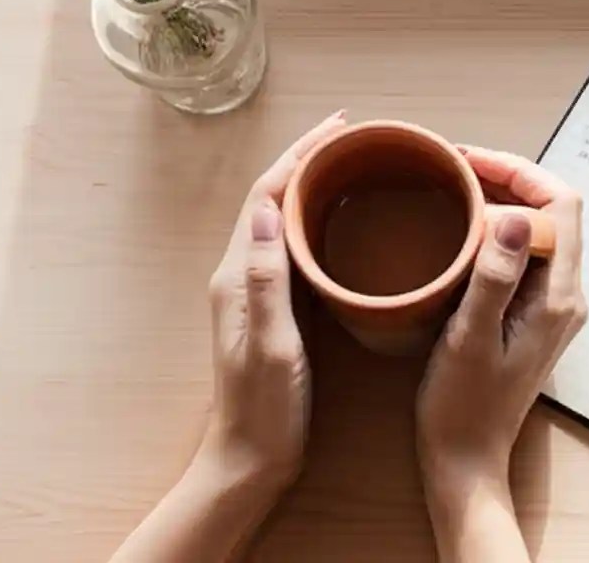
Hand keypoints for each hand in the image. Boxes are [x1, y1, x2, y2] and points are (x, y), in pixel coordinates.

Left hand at [199, 110, 346, 492]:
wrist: (249, 458)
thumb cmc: (265, 409)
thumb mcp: (273, 344)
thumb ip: (268, 278)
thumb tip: (272, 207)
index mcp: (237, 274)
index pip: (265, 195)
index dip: (298, 156)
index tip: (338, 129)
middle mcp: (240, 274)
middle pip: (272, 197)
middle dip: (306, 160)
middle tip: (351, 136)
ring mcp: (252, 289)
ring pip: (282, 219)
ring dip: (310, 184)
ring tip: (349, 163)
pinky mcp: (268, 306)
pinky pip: (291, 246)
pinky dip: (315, 219)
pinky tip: (340, 222)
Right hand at [416, 146, 586, 561]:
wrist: (465, 461)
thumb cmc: (462, 408)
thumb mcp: (470, 338)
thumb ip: (494, 276)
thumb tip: (514, 217)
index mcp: (559, 297)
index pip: (562, 205)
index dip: (521, 172)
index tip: (471, 161)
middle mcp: (565, 296)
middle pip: (553, 212)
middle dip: (508, 178)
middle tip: (454, 168)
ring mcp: (551, 307)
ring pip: (538, 232)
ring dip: (501, 202)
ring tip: (453, 188)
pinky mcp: (532, 315)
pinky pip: (523, 256)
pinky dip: (495, 232)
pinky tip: (459, 232)